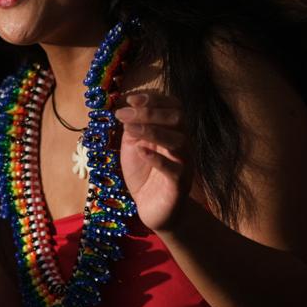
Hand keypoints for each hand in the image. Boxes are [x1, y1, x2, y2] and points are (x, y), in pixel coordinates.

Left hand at [116, 93, 190, 231]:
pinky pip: (174, 169)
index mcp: (173, 130)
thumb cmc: (144, 172)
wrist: (151, 207)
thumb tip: (126, 107)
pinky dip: (157, 158)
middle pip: (177, 118)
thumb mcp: (134, 144)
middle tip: (123, 114)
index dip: (154, 99)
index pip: (173, 106)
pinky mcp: (179, 185)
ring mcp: (184, 163)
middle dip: (149, 112)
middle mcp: (183, 143)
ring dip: (153, 131)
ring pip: (178, 141)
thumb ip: (133, 126)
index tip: (130, 99)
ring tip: (129, 129)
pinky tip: (141, 151)